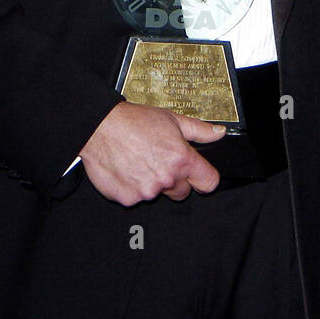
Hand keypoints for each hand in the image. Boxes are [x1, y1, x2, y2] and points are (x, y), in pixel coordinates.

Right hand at [79, 101, 224, 204]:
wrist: (100, 127)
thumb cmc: (134, 121)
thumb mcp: (172, 119)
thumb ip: (199, 130)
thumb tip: (219, 133)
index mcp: (182, 160)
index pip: (209, 182)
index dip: (204, 178)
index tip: (199, 175)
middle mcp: (166, 179)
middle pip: (182, 192)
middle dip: (175, 180)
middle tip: (160, 161)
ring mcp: (147, 191)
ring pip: (157, 194)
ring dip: (152, 183)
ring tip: (140, 161)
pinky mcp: (128, 198)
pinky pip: (136, 198)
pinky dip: (132, 187)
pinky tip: (127, 169)